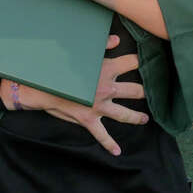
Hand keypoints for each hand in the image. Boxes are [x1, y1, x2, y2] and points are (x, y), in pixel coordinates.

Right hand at [22, 38, 146, 155]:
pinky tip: (117, 151)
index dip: (140, 61)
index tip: (146, 62)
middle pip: (135, 90)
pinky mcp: (90, 120)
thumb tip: (116, 40)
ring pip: (125, 114)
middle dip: (144, 91)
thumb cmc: (59, 68)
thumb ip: (100, 46)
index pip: (131, 63)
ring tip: (144, 118)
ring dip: (136, 117)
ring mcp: (100, 107)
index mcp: (106, 70)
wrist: (42, 88)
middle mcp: (107, 89)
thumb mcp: (80, 54)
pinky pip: (102, 135)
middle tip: (150, 93)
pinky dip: (110, 145)